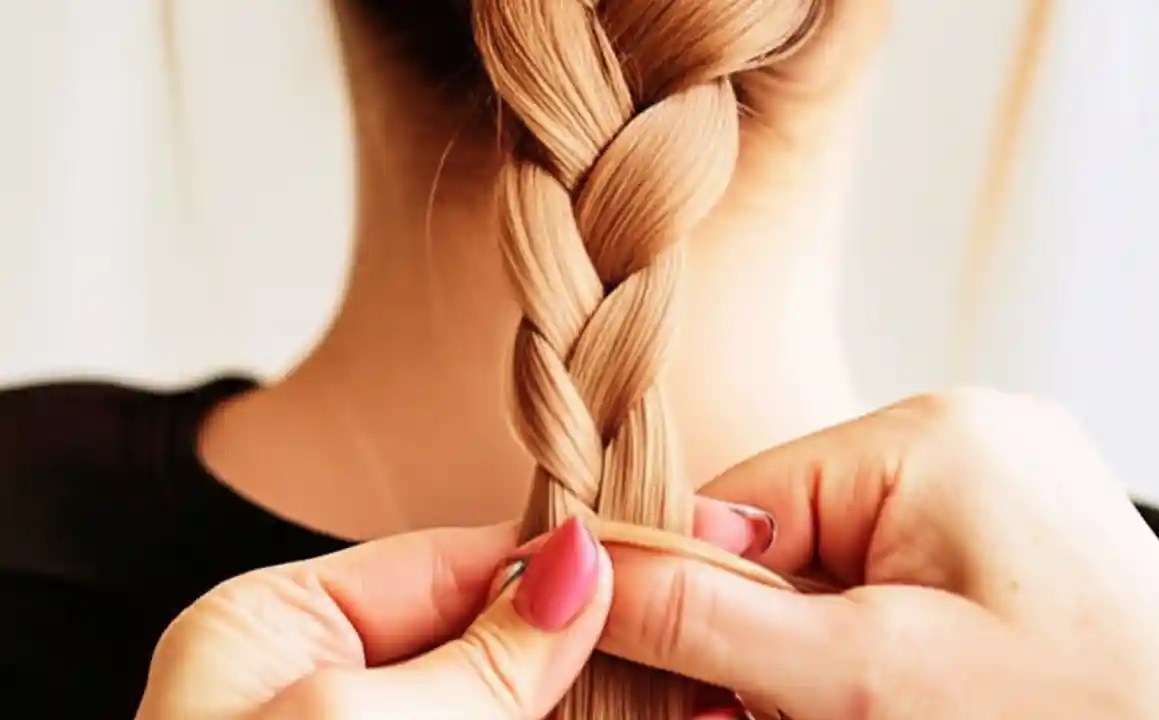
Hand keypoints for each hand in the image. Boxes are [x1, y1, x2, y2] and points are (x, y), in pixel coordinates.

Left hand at [134, 495, 771, 719]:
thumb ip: (483, 655)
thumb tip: (582, 564)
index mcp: (278, 628)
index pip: (450, 564)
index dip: (557, 563)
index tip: (657, 559)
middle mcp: (325, 685)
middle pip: (491, 638)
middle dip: (590, 644)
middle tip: (695, 640)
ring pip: (516, 704)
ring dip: (602, 699)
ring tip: (699, 695)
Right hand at [602, 389, 1158, 717]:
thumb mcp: (866, 679)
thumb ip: (712, 621)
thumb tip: (582, 567)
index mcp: (932, 432)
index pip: (741, 498)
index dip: (690, 591)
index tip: (659, 680)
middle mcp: (968, 435)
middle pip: (790, 535)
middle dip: (759, 637)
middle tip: (751, 718)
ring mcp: (1000, 485)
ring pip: (838, 566)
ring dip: (809, 652)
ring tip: (833, 710)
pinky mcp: (1018, 540)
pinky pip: (898, 578)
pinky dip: (865, 646)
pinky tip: (884, 697)